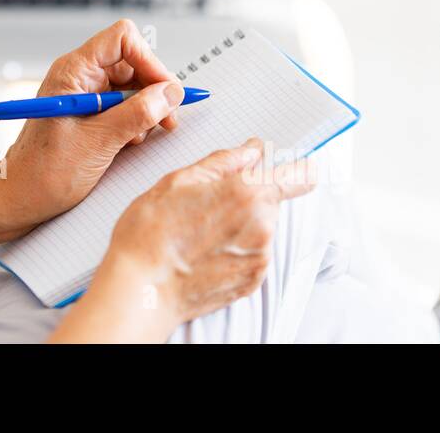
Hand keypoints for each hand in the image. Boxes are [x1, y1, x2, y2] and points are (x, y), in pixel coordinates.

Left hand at [0, 19, 184, 231]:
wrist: (20, 198)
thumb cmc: (44, 172)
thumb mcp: (98, 142)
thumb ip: (138, 114)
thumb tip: (171, 93)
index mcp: (73, 71)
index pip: (121, 39)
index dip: (148, 60)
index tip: (165, 91)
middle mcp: (80, 76)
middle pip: (132, 61)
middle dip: (153, 89)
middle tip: (166, 119)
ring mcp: (85, 94)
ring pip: (132, 85)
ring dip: (145, 108)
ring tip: (140, 136)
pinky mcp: (90, 113)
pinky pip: (123, 104)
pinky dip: (135, 120)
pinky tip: (129, 141)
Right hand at [105, 137, 315, 325]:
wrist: (141, 289)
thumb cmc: (150, 234)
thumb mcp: (179, 180)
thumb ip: (223, 161)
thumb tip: (251, 150)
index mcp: (246, 193)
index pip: (298, 175)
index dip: (295, 168)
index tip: (291, 168)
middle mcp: (262, 225)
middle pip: (271, 200)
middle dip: (248, 196)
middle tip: (209, 204)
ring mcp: (260, 257)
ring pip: (261, 227)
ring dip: (241, 224)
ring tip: (200, 232)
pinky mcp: (253, 281)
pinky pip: (253, 254)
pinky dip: (235, 249)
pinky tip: (205, 252)